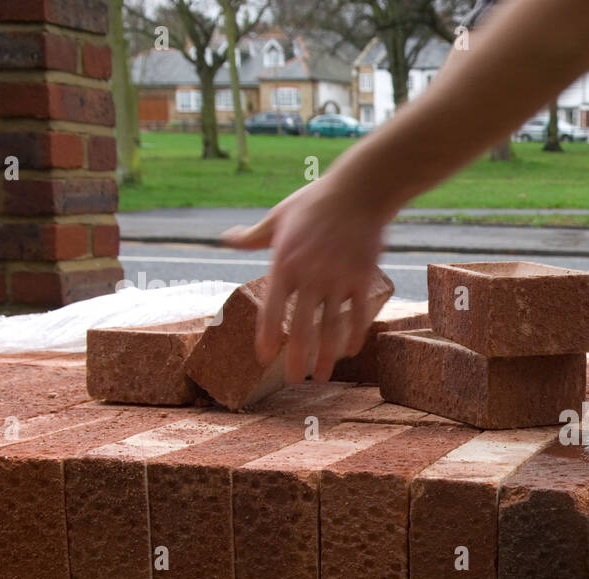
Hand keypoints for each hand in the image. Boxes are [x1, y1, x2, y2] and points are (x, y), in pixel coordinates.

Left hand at [221, 176, 387, 382]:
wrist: (359, 189)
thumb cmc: (316, 201)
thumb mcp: (279, 216)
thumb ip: (253, 236)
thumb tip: (226, 239)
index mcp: (285, 262)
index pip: (272, 309)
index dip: (268, 336)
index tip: (264, 357)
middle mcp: (310, 275)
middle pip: (303, 326)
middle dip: (297, 357)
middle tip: (294, 379)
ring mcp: (338, 278)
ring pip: (331, 326)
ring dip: (327, 355)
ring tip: (322, 375)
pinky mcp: (362, 277)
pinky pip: (358, 313)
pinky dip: (354, 334)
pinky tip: (350, 350)